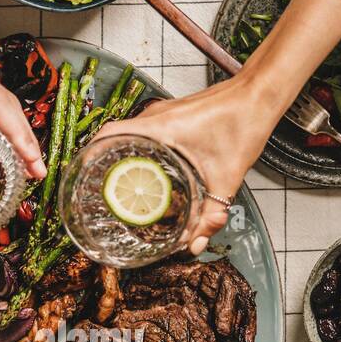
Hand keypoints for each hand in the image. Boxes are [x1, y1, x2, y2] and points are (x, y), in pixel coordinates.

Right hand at [96, 80, 270, 252]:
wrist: (260, 95)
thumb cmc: (243, 125)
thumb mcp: (225, 180)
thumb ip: (209, 216)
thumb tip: (192, 245)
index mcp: (159, 126)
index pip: (108, 134)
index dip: (89, 155)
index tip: (80, 176)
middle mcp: (155, 116)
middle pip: (114, 137)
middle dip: (103, 164)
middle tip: (98, 191)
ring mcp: (163, 113)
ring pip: (130, 135)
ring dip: (121, 156)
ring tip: (117, 185)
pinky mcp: (174, 115)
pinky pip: (145, 133)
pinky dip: (139, 151)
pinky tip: (147, 171)